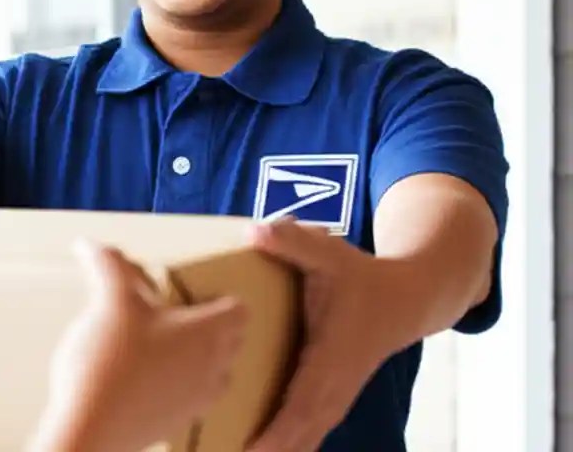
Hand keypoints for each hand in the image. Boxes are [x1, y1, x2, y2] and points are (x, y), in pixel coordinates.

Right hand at [32, 239, 247, 451]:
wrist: (91, 430)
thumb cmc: (112, 362)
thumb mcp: (109, 301)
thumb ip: (107, 266)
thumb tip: (89, 243)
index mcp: (210, 334)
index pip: (240, 308)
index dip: (222, 294)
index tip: (198, 289)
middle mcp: (214, 369)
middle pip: (228, 339)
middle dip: (206, 322)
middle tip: (175, 308)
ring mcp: (197, 401)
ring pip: (209, 370)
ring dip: (190, 355)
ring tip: (157, 342)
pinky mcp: (175, 423)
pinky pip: (186, 394)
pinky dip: (172, 381)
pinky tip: (138, 374)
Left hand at [245, 217, 396, 451]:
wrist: (406, 300)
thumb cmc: (361, 276)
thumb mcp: (329, 252)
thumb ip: (293, 241)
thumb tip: (255, 229)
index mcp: (332, 353)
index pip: (305, 397)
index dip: (282, 425)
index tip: (257, 448)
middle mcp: (336, 381)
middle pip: (304, 428)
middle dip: (273, 449)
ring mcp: (337, 393)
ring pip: (308, 434)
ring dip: (280, 450)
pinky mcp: (333, 396)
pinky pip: (310, 428)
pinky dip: (289, 443)